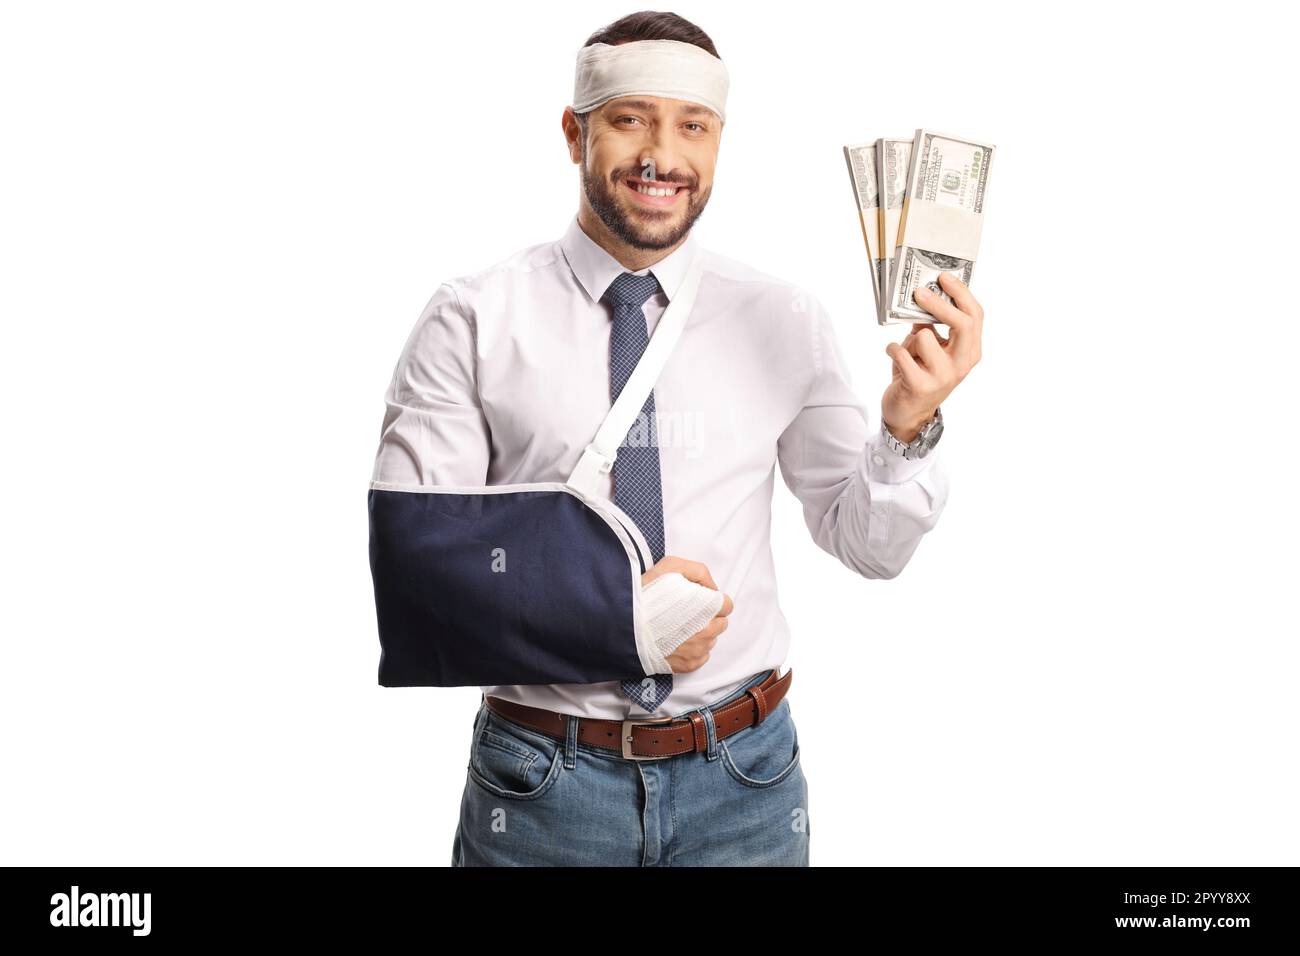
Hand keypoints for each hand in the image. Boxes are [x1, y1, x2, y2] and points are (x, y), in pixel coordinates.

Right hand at [642, 556, 732, 672]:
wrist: (620, 623)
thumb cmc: (644, 593)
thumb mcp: (670, 566)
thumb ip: (698, 571)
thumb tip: (712, 588)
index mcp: (706, 608)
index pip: (726, 606)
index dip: (713, 601)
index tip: (701, 601)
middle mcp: (705, 631)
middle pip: (720, 624)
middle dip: (708, 617)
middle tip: (686, 613)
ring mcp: (695, 651)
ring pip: (710, 641)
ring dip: (700, 634)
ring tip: (677, 627)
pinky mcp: (686, 666)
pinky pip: (701, 658)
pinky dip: (693, 650)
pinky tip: (676, 641)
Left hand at [882, 271, 983, 441]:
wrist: (908, 415)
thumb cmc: (919, 375)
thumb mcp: (931, 350)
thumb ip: (932, 325)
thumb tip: (925, 295)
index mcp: (970, 351)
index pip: (975, 316)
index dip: (961, 293)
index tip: (943, 277)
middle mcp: (962, 364)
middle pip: (963, 323)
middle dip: (939, 304)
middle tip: (919, 292)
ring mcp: (943, 376)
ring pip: (925, 337)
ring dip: (908, 339)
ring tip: (905, 350)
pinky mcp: (921, 385)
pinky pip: (902, 353)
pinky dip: (893, 349)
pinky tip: (893, 355)